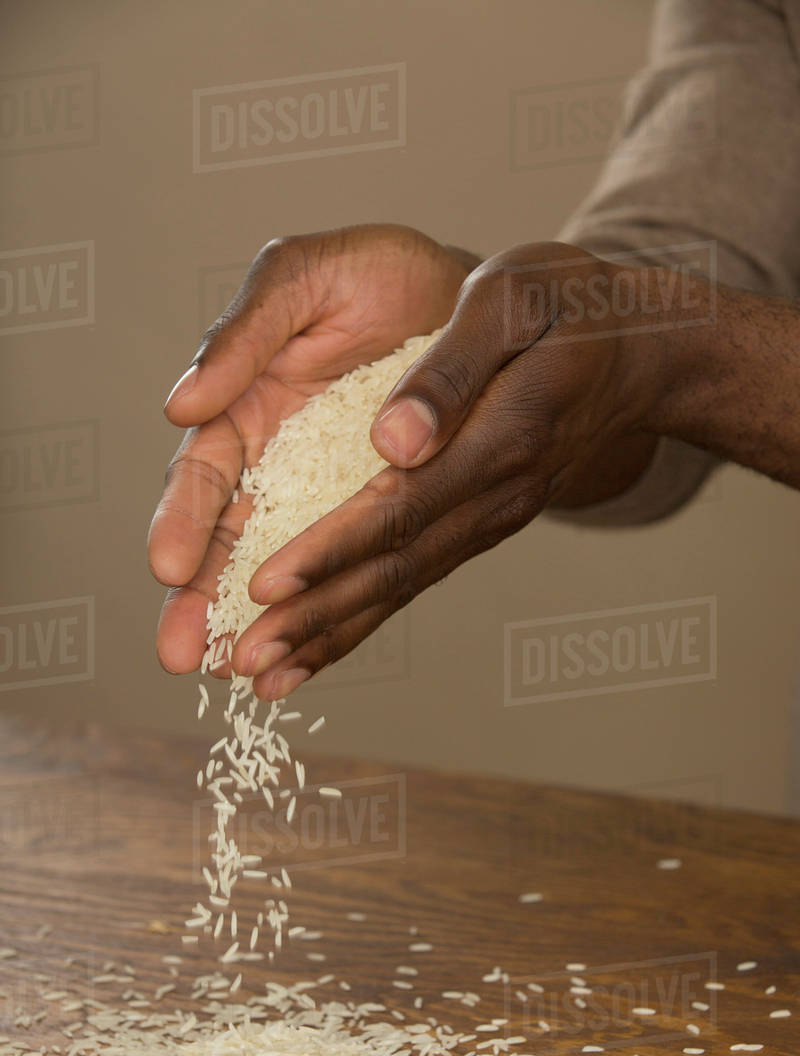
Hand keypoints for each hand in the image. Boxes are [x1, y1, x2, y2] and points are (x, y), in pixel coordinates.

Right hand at [148, 224, 474, 676]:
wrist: (474, 303)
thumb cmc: (380, 277)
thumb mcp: (301, 280)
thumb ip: (243, 333)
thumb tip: (183, 405)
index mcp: (244, 407)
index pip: (201, 475)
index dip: (182, 520)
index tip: (170, 566)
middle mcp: (279, 465)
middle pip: (228, 542)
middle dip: (200, 599)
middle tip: (180, 653)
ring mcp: (328, 500)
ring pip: (285, 572)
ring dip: (260, 624)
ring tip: (236, 675)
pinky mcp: (381, 523)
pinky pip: (355, 576)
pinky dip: (331, 620)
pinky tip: (299, 668)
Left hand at [232, 241, 661, 699]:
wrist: (638, 351)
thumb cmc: (571, 305)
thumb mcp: (516, 299)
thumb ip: (453, 368)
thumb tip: (392, 442)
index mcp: (500, 437)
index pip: (402, 508)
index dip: (330, 551)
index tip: (263, 586)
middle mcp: (496, 496)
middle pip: (394, 569)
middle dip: (312, 617)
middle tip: (241, 661)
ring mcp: (489, 519)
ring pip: (401, 587)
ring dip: (328, 635)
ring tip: (261, 676)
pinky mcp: (477, 524)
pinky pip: (414, 579)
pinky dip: (360, 620)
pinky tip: (313, 649)